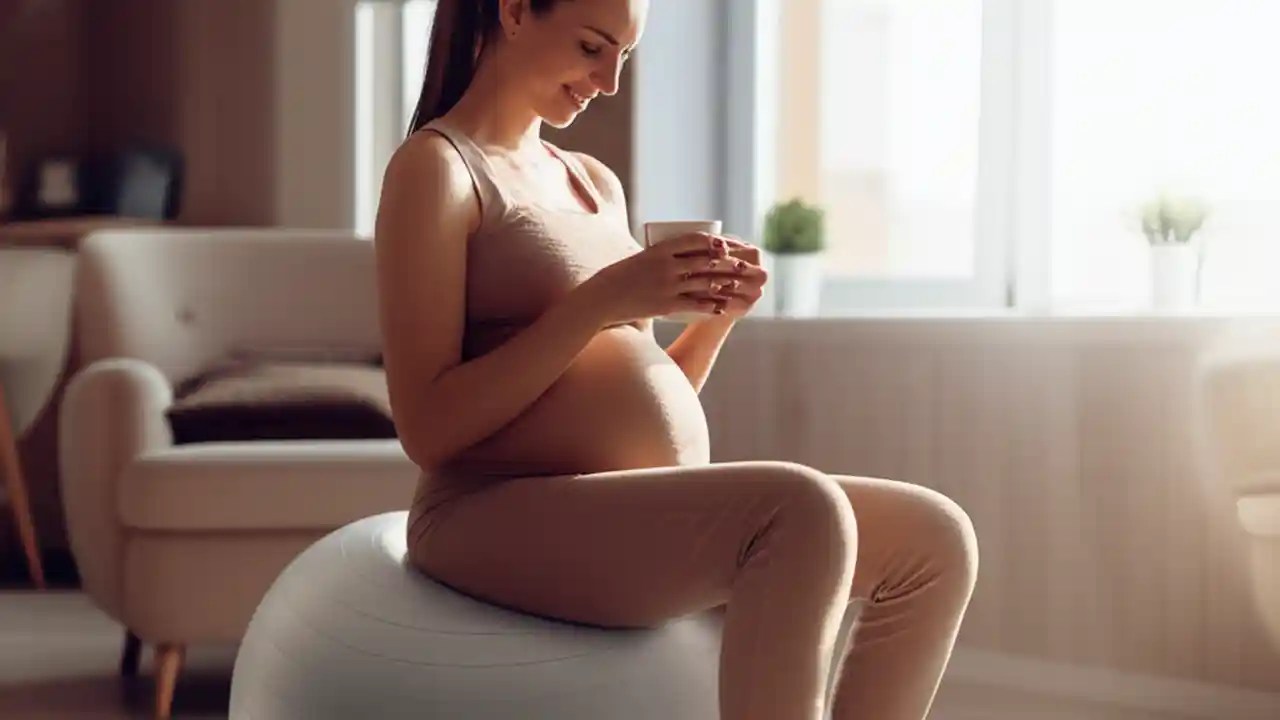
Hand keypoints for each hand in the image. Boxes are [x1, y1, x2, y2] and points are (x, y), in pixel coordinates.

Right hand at [572, 232, 750, 326]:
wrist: (602, 298)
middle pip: (705, 261)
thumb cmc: (620, 276)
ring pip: (704, 282)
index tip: (726, 245)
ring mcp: (667, 286)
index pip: (694, 239)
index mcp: (659, 249)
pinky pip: (695, 304)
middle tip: (744, 265)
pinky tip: (722, 307)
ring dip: (725, 284)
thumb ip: (661, 255)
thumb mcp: (642, 258)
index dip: (714, 241)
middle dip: (728, 263)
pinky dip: (711, 305)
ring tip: (739, 285)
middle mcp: (666, 265)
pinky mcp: (666, 305)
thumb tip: (683, 253)